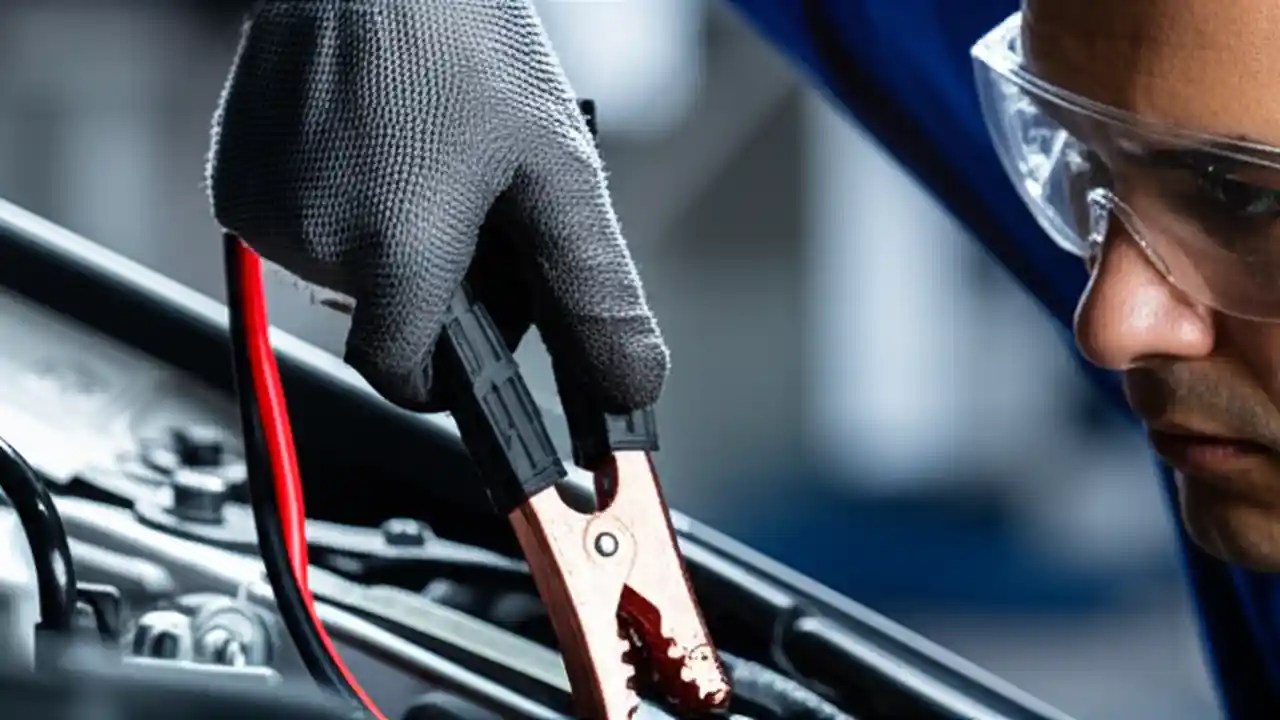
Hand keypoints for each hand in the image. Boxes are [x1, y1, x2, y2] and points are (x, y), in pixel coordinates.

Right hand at [206, 0, 667, 412]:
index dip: (449, 371)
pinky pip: (297, 232)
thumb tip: (632, 385)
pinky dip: (340, 213)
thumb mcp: (557, 172)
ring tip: (424, 166)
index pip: (403, 377)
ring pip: (343, 278)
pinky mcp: (233, 178)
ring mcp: (263, 210)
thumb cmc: (467, 44)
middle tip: (473, 212)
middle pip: (384, 322)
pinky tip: (376, 153)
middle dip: (435, 289)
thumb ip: (593, 290)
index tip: (478, 338)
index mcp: (392, 254)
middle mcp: (312, 243)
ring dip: (388, 247)